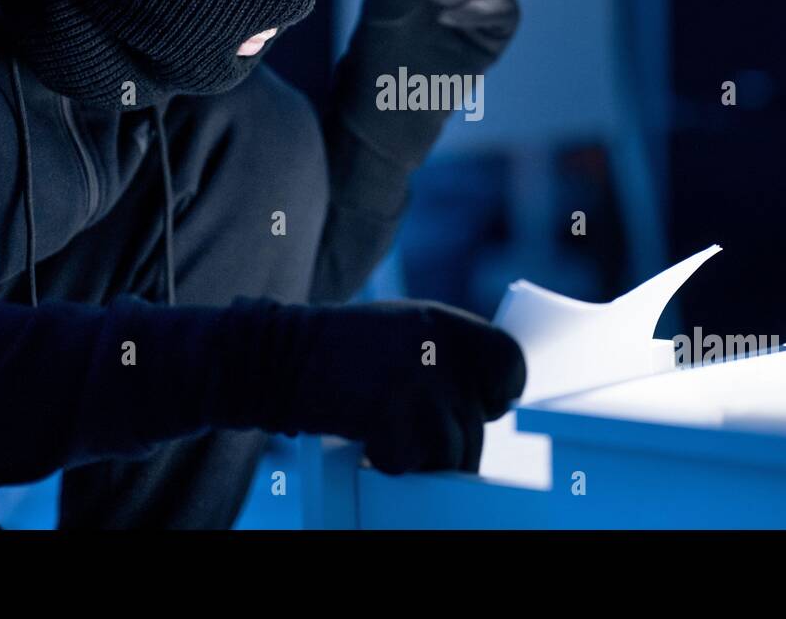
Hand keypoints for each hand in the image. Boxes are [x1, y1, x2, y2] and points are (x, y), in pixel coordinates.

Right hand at [263, 299, 526, 473]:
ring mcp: (419, 383)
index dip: (497, 393)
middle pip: (478, 421)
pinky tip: (365, 436)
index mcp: (446, 322)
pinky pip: (411, 463)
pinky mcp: (392, 416)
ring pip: (452, 451)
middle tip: (412, 429)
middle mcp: (439, 348)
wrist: (275, 355)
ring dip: (421, 455)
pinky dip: (388, 460)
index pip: (510, 362)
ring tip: (384, 428)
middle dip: (451, 440)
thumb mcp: (404, 329)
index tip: (481, 406)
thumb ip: (448, 352)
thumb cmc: (340, 350)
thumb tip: (493, 399)